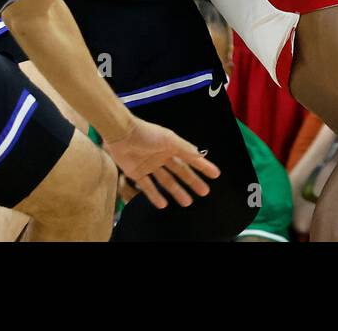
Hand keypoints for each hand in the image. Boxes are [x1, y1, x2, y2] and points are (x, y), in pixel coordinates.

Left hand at [103, 117, 219, 209]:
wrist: (121, 134)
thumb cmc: (147, 133)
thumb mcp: (169, 139)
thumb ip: (185, 148)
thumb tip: (201, 156)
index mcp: (172, 147)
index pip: (191, 159)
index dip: (203, 167)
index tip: (215, 175)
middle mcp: (163, 157)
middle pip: (181, 172)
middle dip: (193, 182)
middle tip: (204, 192)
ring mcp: (150, 166)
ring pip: (167, 181)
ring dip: (177, 192)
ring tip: (187, 202)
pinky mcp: (137, 173)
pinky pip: (148, 187)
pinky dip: (155, 196)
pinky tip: (163, 204)